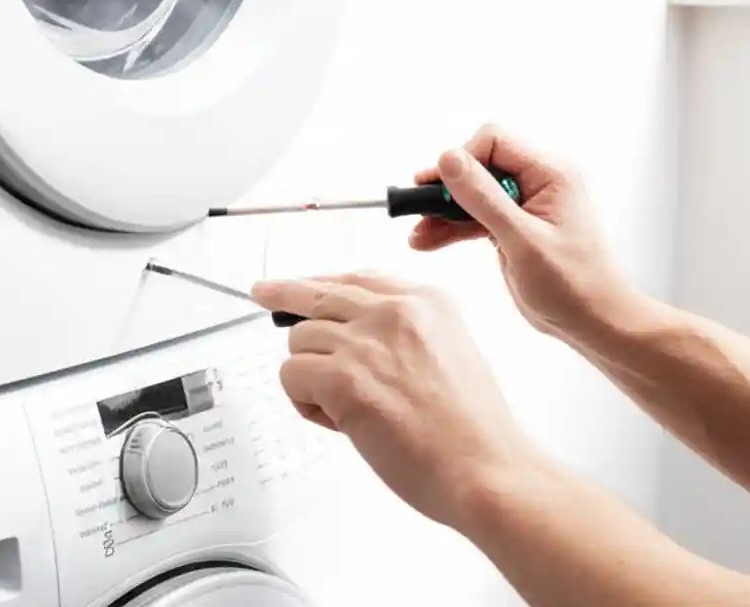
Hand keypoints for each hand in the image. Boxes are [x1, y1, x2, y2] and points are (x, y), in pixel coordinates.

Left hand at [251, 272, 537, 528]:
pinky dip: (304, 403)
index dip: (322, 284)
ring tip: (344, 409)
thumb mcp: (451, 353)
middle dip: (283, 293)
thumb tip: (351, 339)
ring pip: (298, 340)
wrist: (486, 470)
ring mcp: (366, 342)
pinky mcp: (342, 379)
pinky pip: (291, 376)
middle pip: (317, 293)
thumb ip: (404, 335)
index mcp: (426, 301)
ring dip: (309, 374)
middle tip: (263, 292)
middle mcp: (394, 311)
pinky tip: (337, 422)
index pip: (357, 279)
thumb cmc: (472, 431)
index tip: (300, 284)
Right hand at [411, 124, 638, 341]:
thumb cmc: (573, 284)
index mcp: (549, 172)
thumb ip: (483, 198)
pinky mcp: (512, 226)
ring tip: (417, 233)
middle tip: (418, 209)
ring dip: (442, 210)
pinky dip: (452, 227)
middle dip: (446, 188)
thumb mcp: (523, 240)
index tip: (439, 191)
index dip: (462, 160)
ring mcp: (523, 204)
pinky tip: (428, 241)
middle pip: (478, 164)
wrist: (593, 321)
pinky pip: (475, 216)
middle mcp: (537, 180)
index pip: (493, 141)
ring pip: (471, 192)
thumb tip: (448, 158)